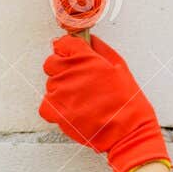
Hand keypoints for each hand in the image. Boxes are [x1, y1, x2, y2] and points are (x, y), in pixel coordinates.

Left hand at [39, 34, 170, 171]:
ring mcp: (61, 92)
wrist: (127, 131)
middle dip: (61, 69)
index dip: (66, 49)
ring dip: (61, 90)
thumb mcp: (120, 66)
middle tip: (77, 81)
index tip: (70, 55)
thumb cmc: (127, 101)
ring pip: (50, 85)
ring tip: (81, 99)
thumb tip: (89, 40)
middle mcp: (70, 72)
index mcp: (86, 58)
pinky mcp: (56, 111)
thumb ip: (101, 49)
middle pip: (51, 63)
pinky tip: (70, 110)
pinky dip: (54, 108)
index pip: (63, 43)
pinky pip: (45, 105)